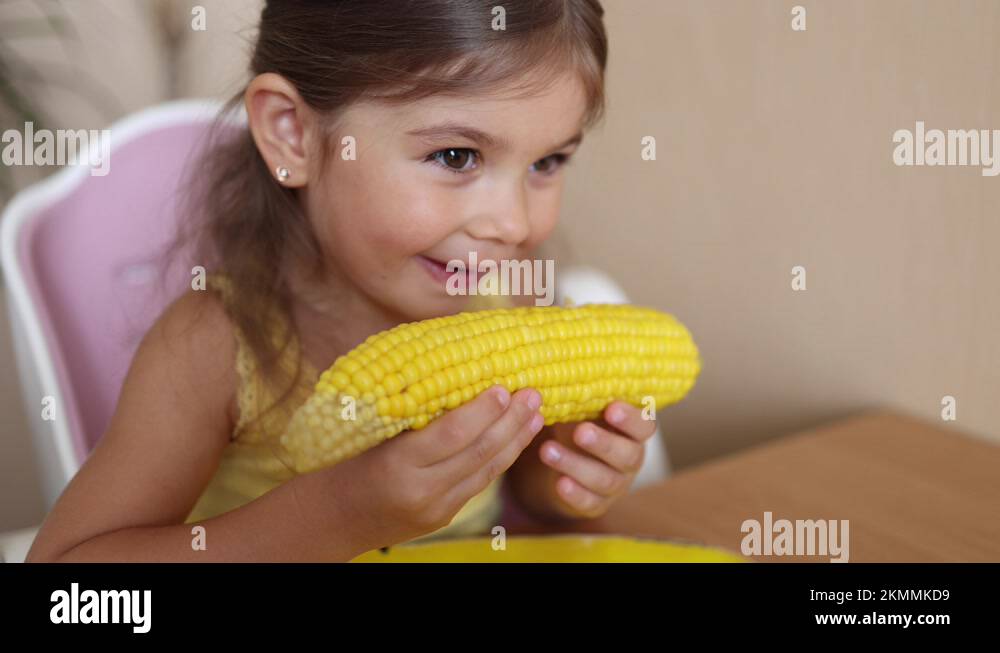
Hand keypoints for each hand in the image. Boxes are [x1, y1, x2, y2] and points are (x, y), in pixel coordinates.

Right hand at [317, 385, 544, 550]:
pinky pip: (478, 482)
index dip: (482, 410)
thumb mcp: (368, 430)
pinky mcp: (443, 516)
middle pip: (478, 452)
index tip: (502, 387)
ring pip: (486, 470)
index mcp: (396, 463)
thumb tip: (449, 363)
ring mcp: (435, 508)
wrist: (332, 517)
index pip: (451, 434)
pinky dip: (501, 457)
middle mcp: (420, 490)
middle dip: (511, 422)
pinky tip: (516, 437)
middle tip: (533, 393)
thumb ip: (408, 407)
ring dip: (516, 440)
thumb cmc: (344, 459)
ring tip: (536, 413)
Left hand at [536, 401, 655, 518]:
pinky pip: (591, 503)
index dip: (630, 418)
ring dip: (576, 465)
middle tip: (580, 432)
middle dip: (603, 444)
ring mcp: (617, 483)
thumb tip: (555, 356)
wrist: (564, 460)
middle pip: (627, 455)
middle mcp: (631, 456)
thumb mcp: (581, 406)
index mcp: (632, 429)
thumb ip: (579, 389)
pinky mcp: (597, 503)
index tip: (611, 408)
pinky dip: (576, 494)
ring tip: (546, 451)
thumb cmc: (577, 421)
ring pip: (605, 479)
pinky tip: (559, 483)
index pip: (644, 425)